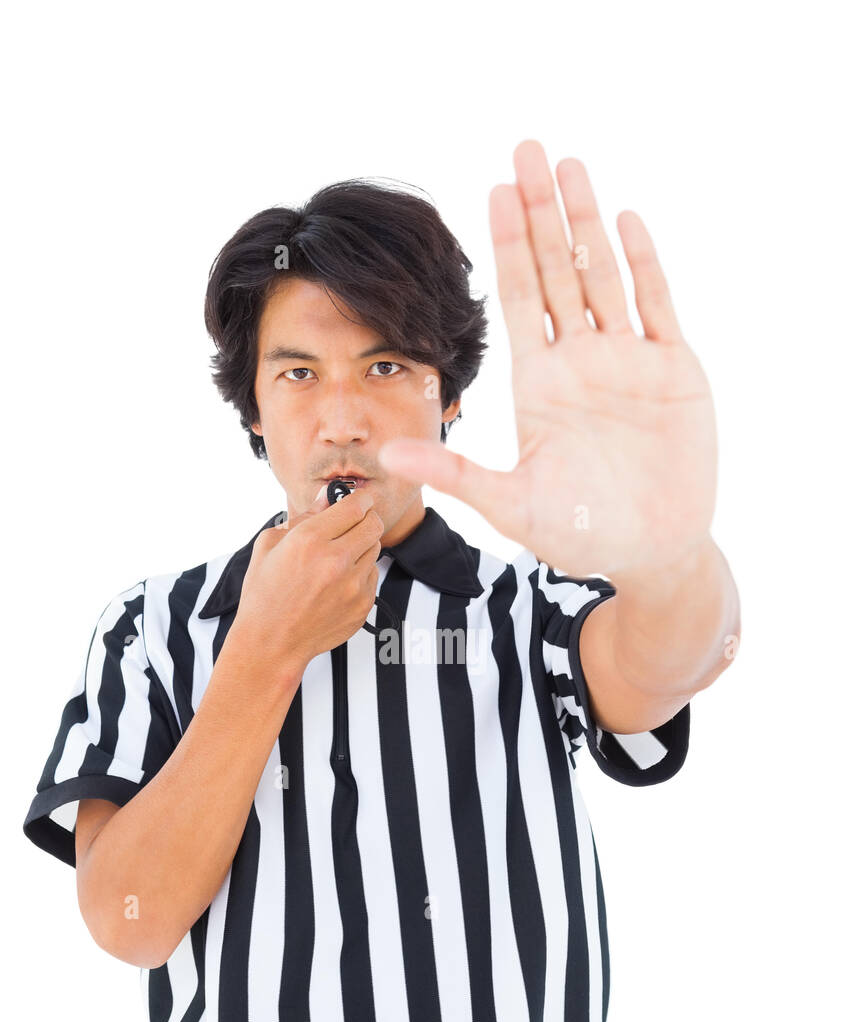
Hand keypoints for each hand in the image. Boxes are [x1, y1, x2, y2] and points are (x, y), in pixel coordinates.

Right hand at [235, 488, 383, 668]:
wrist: (272, 642)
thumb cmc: (265, 594)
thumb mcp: (270, 545)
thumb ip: (303, 516)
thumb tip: (326, 497)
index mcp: (310, 540)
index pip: (356, 505)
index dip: (361, 498)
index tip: (360, 498)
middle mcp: (336, 561)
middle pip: (374, 524)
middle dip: (366, 518)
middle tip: (354, 522)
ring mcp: (353, 585)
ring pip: (376, 549)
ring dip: (362, 546)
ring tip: (339, 556)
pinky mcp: (363, 605)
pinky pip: (372, 576)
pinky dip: (360, 572)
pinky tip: (338, 581)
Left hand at [378, 139, 717, 581]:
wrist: (652, 553)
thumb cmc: (582, 536)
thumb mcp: (512, 505)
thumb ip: (456, 473)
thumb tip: (384, 452)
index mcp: (540, 385)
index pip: (519, 298)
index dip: (509, 244)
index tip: (495, 191)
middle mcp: (580, 362)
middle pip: (557, 270)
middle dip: (543, 211)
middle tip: (528, 149)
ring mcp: (628, 362)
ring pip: (604, 275)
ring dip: (588, 220)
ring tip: (570, 164)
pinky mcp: (674, 370)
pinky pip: (657, 305)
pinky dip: (645, 263)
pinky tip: (627, 219)